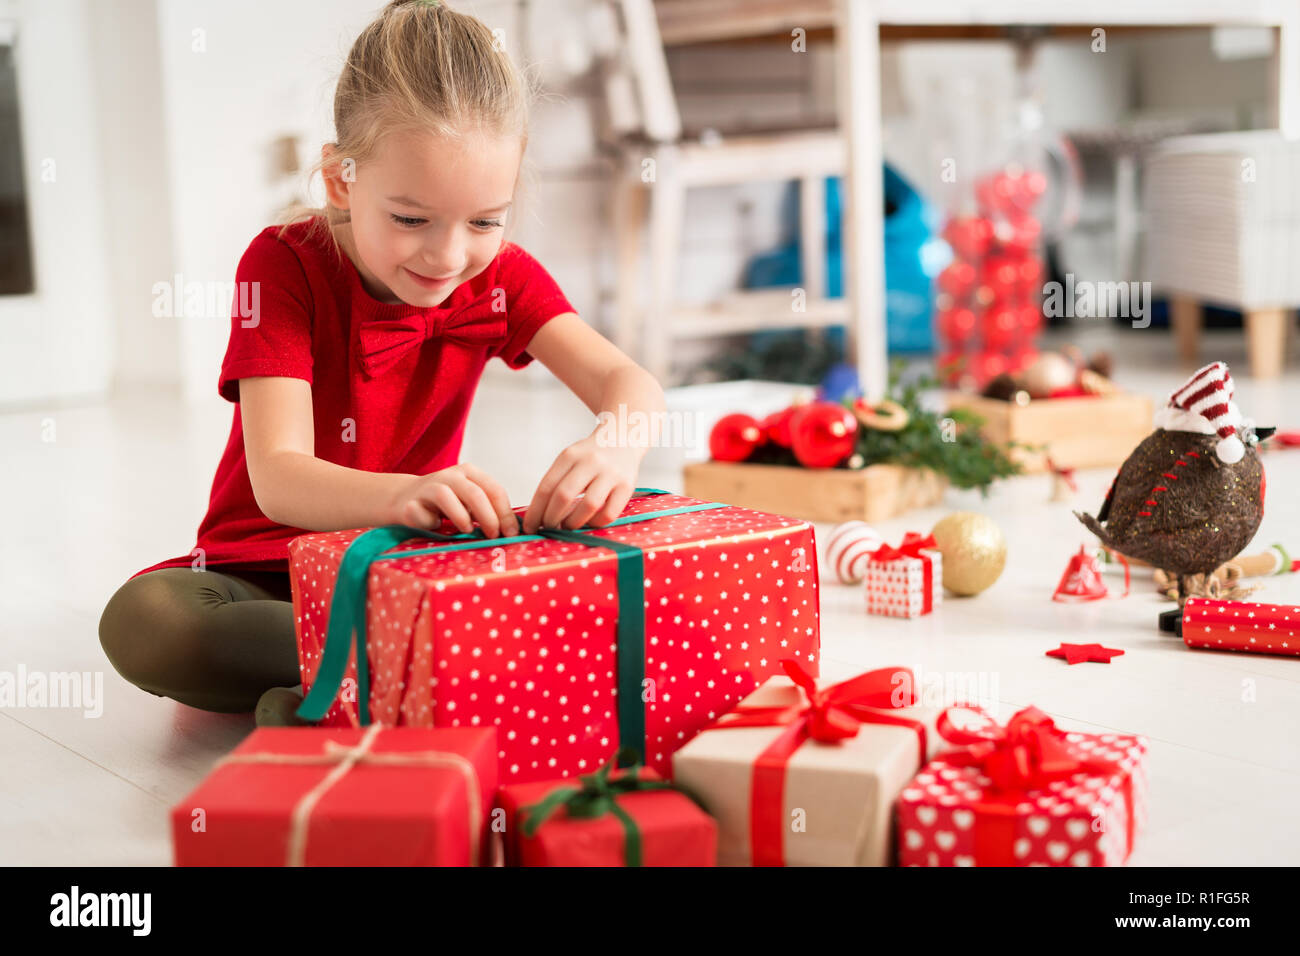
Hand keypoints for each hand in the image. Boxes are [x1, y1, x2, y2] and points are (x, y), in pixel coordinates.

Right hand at [389, 463, 519, 537]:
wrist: (404, 499)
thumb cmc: (445, 505)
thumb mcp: (470, 503)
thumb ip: (488, 511)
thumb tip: (513, 531)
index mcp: (470, 473)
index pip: (494, 490)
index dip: (506, 513)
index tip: (511, 533)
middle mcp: (451, 475)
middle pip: (475, 494)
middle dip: (489, 518)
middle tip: (494, 536)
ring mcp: (429, 486)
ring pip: (447, 496)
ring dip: (461, 518)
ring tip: (467, 530)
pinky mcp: (410, 502)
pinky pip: (423, 514)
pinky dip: (432, 523)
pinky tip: (436, 527)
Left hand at [522, 435, 640, 532]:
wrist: (622, 438)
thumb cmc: (591, 455)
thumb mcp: (570, 458)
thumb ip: (556, 481)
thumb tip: (538, 514)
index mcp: (570, 455)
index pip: (547, 486)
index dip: (535, 510)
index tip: (530, 525)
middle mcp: (590, 462)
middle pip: (564, 496)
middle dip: (551, 518)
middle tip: (546, 528)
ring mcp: (611, 473)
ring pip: (588, 505)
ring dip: (572, 522)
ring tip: (566, 526)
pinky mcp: (627, 486)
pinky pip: (609, 513)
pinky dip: (595, 523)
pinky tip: (588, 521)